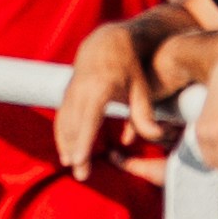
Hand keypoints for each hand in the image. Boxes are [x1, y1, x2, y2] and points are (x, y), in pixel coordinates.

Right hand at [48, 27, 157, 182]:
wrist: (106, 42)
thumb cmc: (128, 66)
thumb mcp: (141, 88)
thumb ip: (145, 114)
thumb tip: (156, 136)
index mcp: (99, 89)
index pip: (89, 120)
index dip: (83, 142)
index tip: (79, 161)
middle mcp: (81, 90)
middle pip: (75, 126)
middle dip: (75, 151)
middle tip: (81, 176)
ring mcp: (71, 91)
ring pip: (64, 123)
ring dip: (66, 145)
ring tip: (70, 165)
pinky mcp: (67, 93)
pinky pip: (61, 117)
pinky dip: (62, 135)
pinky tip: (66, 151)